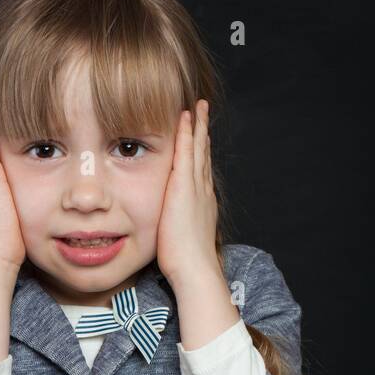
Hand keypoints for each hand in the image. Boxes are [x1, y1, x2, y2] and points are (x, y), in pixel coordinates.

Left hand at [155, 100, 220, 287]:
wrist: (194, 268)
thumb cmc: (185, 263)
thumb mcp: (181, 240)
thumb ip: (176, 229)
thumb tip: (170, 231)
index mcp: (202, 204)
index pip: (201, 172)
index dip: (200, 153)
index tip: (199, 138)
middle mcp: (203, 191)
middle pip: (203, 155)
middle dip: (202, 133)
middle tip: (203, 112)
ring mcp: (196, 187)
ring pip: (198, 149)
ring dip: (197, 126)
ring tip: (197, 106)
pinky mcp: (185, 186)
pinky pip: (187, 151)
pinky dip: (187, 132)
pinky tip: (185, 117)